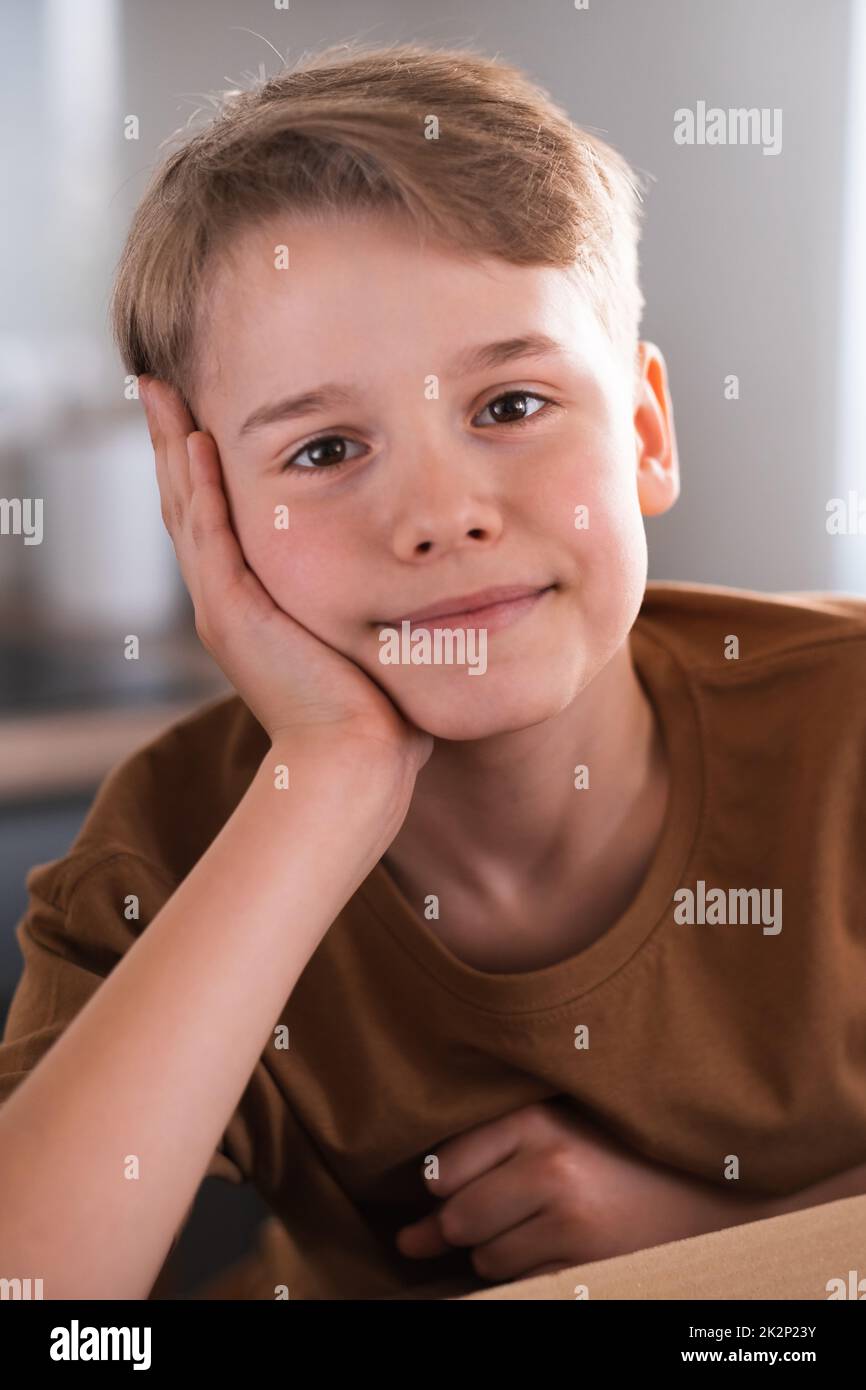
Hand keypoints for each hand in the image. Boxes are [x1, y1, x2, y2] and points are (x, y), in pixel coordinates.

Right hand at [138, 375, 432, 773]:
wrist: (356, 766)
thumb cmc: (376, 717)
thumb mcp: (371, 641)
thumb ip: (376, 606)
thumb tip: (423, 585)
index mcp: (254, 607)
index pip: (218, 520)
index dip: (205, 469)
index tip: (204, 418)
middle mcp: (227, 602)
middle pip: (186, 504)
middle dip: (175, 443)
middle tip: (160, 386)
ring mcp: (224, 607)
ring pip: (184, 509)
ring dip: (173, 447)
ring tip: (160, 393)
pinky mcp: (234, 613)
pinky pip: (208, 535)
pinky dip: (199, 486)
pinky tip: (198, 440)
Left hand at [395, 1098, 773, 1283]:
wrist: (713, 1187)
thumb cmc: (622, 1151)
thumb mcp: (559, 1127)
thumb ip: (487, 1161)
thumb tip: (409, 1236)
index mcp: (537, 1119)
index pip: (444, 1166)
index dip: (445, 1187)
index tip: (460, 1185)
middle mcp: (548, 1167)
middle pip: (457, 1218)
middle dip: (466, 1227)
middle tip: (512, 1206)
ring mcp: (569, 1220)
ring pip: (486, 1258)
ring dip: (498, 1251)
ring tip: (545, 1221)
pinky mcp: (586, 1263)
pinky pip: (521, 1282)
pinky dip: (526, 1274)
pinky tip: (557, 1247)